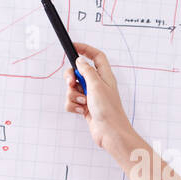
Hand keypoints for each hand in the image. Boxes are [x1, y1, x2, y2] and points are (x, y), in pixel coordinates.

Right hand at [65, 42, 135, 161]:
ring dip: (73, 96)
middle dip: (71, 77)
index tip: (73, 46)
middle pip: (78, 72)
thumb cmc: (108, 110)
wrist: (110, 133)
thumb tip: (80, 60)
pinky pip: (71, 101)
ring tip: (83, 103)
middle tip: (71, 82)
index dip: (85, 49)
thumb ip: (87, 71)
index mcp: (104, 76)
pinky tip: (82, 112)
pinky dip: (73, 106)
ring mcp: (90, 96)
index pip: (96, 56)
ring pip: (72, 88)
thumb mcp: (96, 85)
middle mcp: (97, 84)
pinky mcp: (84, 107)